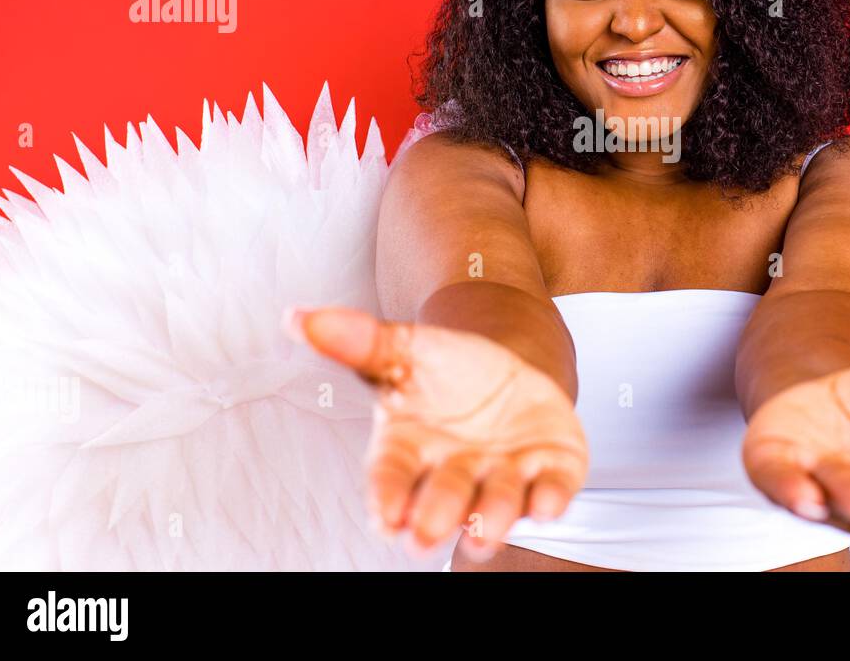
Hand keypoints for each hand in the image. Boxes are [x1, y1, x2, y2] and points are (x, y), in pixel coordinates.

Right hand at [289, 307, 588, 561]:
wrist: (510, 367)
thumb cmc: (446, 371)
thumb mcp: (404, 349)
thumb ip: (358, 341)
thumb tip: (298, 317)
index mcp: (410, 452)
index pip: (391, 481)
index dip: (388, 501)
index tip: (387, 518)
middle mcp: (454, 475)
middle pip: (443, 499)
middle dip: (437, 515)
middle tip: (427, 531)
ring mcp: (504, 476)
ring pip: (496, 505)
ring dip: (491, 518)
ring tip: (483, 528)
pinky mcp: (550, 471)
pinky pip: (551, 490)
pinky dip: (549, 500)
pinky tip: (547, 504)